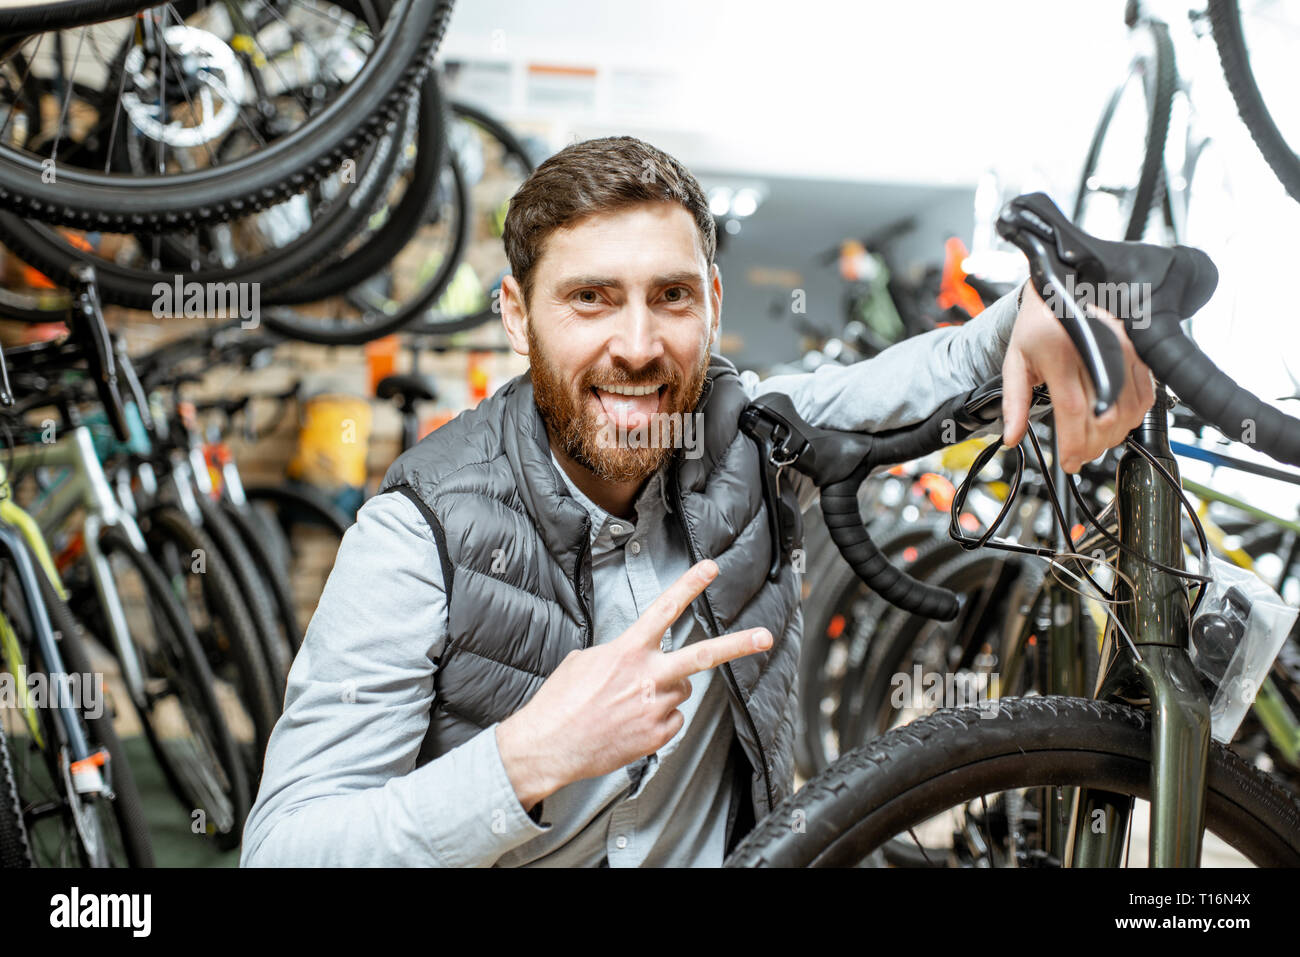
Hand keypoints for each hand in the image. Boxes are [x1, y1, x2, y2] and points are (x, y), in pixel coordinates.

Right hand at [495, 559, 771, 811]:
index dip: (689, 585)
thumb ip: (619, 655)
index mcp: (628, 651)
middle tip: (765, 637)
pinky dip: (658, 720)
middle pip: (702, 656)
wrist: (548, 746)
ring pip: (680, 691)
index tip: (711, 568)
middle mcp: (648, 677)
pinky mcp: (657, 735)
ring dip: (664, 692)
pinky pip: (672, 720)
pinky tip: (631, 724)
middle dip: (737, 645)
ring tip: (629, 704)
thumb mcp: (584, 662)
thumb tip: (636, 660)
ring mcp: (655, 708)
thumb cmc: (560, 703)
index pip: (664, 610)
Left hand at [1000, 283, 1155, 472]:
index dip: (1073, 443)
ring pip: (1128, 410)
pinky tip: (1115, 424)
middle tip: (1079, 456)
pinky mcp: (1140, 351)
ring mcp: (1123, 349)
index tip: (1068, 462)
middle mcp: (1096, 349)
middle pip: (1103, 416)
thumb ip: (1013, 402)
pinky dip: (1132, 418)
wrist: (1062, 291)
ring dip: (1113, 437)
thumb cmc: (1038, 327)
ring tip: (1094, 444)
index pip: (1072, 409)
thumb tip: (1011, 438)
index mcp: (1060, 351)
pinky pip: (1145, 396)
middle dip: (1091, 446)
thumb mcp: (1015, 362)